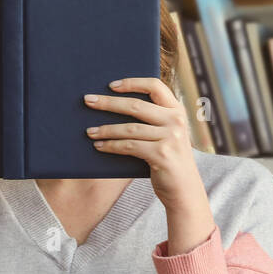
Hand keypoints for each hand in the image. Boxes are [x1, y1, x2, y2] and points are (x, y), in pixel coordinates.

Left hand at [84, 77, 214, 254]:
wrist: (185, 190)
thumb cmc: (169, 160)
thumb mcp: (166, 135)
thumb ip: (151, 120)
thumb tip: (113, 106)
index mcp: (176, 111)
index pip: (155, 86)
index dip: (132, 82)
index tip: (111, 85)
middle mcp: (175, 121)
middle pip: (135, 105)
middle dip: (108, 102)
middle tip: (87, 100)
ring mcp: (170, 137)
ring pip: (129, 128)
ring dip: (105, 129)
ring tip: (89, 131)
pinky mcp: (161, 155)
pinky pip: (129, 146)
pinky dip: (111, 146)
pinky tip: (98, 146)